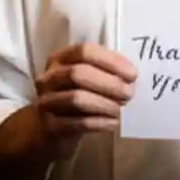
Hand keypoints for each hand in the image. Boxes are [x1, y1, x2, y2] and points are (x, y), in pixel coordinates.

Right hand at [32, 42, 136, 158]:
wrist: (51, 128)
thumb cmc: (79, 95)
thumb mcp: (89, 77)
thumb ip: (107, 70)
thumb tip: (131, 75)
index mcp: (61, 58)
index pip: (84, 51)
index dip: (111, 61)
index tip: (133, 75)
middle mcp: (49, 77)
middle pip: (78, 73)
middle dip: (109, 84)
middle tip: (130, 94)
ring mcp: (46, 101)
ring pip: (76, 98)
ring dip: (105, 104)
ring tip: (121, 109)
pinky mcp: (49, 126)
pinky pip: (77, 123)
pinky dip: (100, 122)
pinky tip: (113, 123)